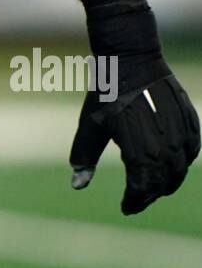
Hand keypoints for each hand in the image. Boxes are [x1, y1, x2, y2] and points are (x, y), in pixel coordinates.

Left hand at [70, 71, 199, 214]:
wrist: (131, 61)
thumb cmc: (107, 94)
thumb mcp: (90, 126)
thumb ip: (84, 158)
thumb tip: (77, 185)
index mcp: (140, 151)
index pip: (142, 190)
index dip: (134, 202)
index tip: (126, 206)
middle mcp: (165, 146)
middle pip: (163, 184)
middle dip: (150, 195)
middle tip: (138, 198)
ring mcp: (181, 134)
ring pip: (181, 170)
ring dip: (168, 182)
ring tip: (154, 186)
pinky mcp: (190, 121)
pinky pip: (192, 151)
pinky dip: (184, 163)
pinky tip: (172, 165)